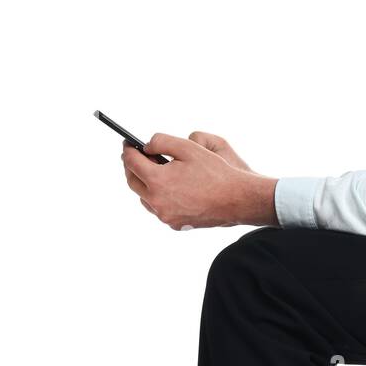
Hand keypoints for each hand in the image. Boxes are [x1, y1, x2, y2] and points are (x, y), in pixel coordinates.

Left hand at [122, 132, 277, 229]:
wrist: (238, 200)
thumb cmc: (216, 172)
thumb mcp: (189, 147)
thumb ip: (161, 141)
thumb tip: (146, 146)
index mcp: (158, 181)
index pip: (131, 162)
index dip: (128, 150)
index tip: (128, 143)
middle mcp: (157, 201)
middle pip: (132, 182)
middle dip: (131, 166)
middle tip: (134, 155)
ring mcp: (166, 216)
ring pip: (144, 197)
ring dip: (144, 183)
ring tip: (151, 171)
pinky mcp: (175, 224)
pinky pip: (158, 209)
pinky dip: (158, 197)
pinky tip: (168, 188)